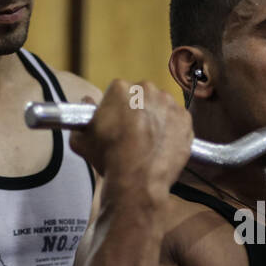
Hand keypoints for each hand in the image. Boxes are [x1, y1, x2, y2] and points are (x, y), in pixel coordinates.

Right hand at [67, 79, 192, 200]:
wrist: (136, 178)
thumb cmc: (108, 157)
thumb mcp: (81, 137)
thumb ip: (82, 114)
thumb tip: (86, 102)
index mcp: (120, 88)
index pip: (119, 92)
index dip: (117, 108)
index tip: (118, 123)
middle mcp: (147, 89)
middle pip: (142, 96)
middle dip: (139, 110)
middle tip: (134, 132)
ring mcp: (169, 103)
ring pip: (162, 107)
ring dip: (157, 119)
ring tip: (149, 142)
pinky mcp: (185, 119)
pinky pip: (179, 121)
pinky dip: (173, 131)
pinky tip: (162, 146)